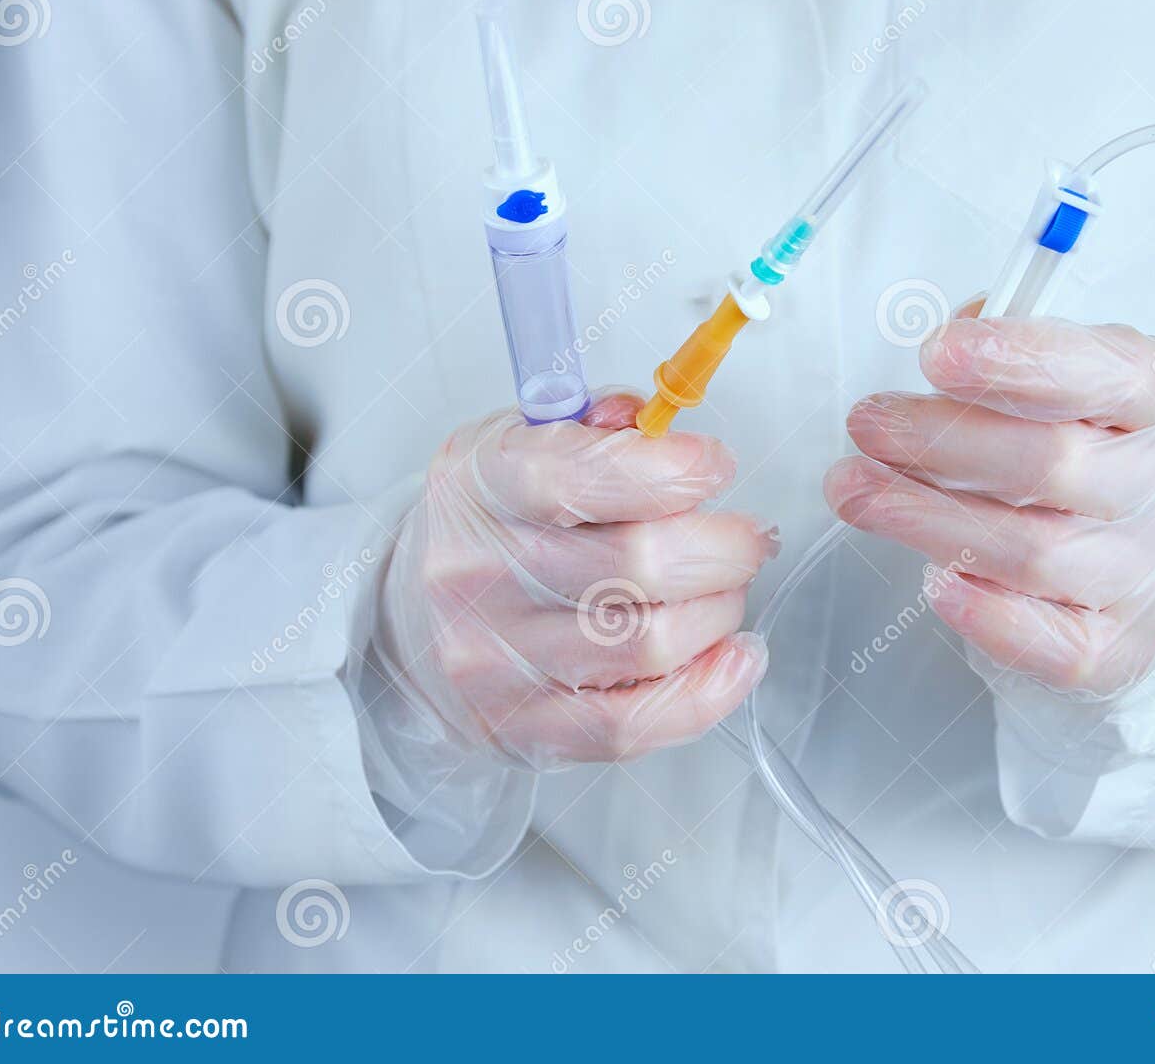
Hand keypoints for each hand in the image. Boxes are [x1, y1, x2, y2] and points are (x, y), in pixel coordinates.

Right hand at [376, 390, 776, 769]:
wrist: (408, 622)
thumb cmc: (491, 524)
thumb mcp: (521, 443)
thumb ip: (598, 425)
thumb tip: (660, 424)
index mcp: (481, 487)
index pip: (587, 477)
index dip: (677, 471)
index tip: (714, 466)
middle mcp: (482, 577)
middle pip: (642, 565)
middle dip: (724, 548)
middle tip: (746, 538)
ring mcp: (501, 662)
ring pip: (652, 644)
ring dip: (720, 611)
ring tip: (724, 590)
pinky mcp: (526, 730)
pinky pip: (636, 724)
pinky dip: (709, 689)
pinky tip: (734, 655)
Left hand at [824, 309, 1154, 697]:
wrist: (1134, 562)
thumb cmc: (1088, 452)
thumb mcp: (1074, 380)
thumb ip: (1016, 352)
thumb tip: (948, 347)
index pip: (1106, 374)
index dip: (1021, 361)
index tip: (937, 354)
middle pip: (1049, 463)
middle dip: (940, 440)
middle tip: (867, 424)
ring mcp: (1152, 576)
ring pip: (1030, 550)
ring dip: (925, 518)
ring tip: (855, 489)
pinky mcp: (1119, 649)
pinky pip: (1043, 638)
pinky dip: (981, 610)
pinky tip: (934, 579)